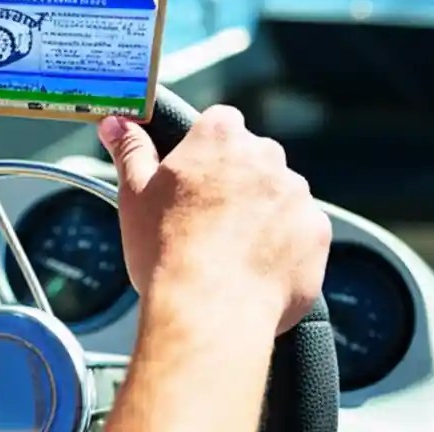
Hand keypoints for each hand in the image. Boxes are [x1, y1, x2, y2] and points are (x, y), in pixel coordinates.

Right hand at [97, 106, 330, 333]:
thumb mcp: (135, 194)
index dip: (207, 150)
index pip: (221, 122)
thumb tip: (116, 124)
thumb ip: (131, 151)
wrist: (209, 310)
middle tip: (209, 219)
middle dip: (238, 181)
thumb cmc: (166, 250)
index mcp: (220, 136)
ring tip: (232, 251)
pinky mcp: (317, 232)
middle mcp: (266, 156)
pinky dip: (285, 246)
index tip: (195, 175)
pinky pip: (302, 232)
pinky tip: (256, 269)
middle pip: (254, 158)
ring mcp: (297, 194)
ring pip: (280, 196)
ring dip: (264, 213)